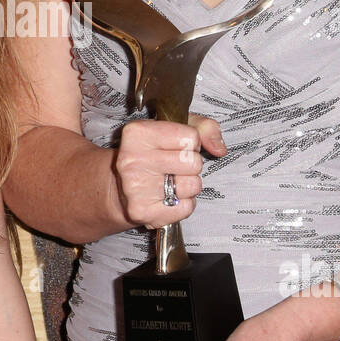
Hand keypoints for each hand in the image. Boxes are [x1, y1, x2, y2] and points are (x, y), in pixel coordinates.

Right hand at [111, 113, 226, 229]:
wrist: (119, 185)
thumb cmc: (151, 154)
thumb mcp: (174, 129)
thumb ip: (204, 128)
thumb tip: (219, 148)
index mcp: (137, 133)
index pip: (191, 138)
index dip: (190, 144)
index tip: (176, 147)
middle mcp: (132, 160)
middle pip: (194, 163)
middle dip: (190, 165)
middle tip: (174, 166)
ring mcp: (135, 188)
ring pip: (193, 186)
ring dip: (188, 185)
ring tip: (170, 181)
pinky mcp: (142, 212)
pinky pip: (186, 208)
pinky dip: (182, 204)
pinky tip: (167, 196)